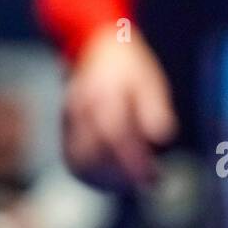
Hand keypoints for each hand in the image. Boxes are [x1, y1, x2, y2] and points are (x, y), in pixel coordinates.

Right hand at [63, 25, 177, 186]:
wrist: (96, 43)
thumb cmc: (129, 65)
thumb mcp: (149, 80)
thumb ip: (155, 107)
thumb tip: (161, 137)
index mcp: (103, 94)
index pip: (115, 135)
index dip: (133, 161)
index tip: (153, 177)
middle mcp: (81, 107)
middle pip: (93, 153)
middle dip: (120, 176)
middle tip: (149, 183)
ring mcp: (69, 118)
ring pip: (79, 160)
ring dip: (104, 180)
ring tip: (132, 184)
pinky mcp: (65, 127)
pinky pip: (72, 158)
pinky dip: (90, 175)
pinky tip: (112, 180)